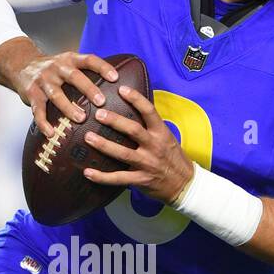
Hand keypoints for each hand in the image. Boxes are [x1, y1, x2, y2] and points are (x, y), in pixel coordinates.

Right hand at [12, 50, 119, 138]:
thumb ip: (86, 73)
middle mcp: (57, 68)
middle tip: (101, 102)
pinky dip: (44, 123)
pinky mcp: (32, 94)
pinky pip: (38, 110)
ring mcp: (43, 80)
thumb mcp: (68, 63)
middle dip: (88, 89)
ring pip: (56, 94)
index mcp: (70, 59)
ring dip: (69, 107)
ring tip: (81, 119)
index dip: (102, 67)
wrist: (21, 65)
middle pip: (74, 77)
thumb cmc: (54, 70)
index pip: (89, 60)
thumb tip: (116, 87)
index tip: (116, 78)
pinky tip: (51, 134)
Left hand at [83, 85, 193, 205]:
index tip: (122, 89)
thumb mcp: (167, 138)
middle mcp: (154, 147)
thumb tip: (132, 110)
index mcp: (161, 133)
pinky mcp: (141, 180)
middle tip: (98, 113)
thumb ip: (151, 127)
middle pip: (133, 130)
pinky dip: (102, 177)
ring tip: (88, 137)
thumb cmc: (174, 159)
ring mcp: (147, 164)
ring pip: (123, 153)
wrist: (185, 185)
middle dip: (115, 121)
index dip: (136, 99)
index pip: (149, 111)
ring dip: (104, 145)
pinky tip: (87, 172)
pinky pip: (118, 178)